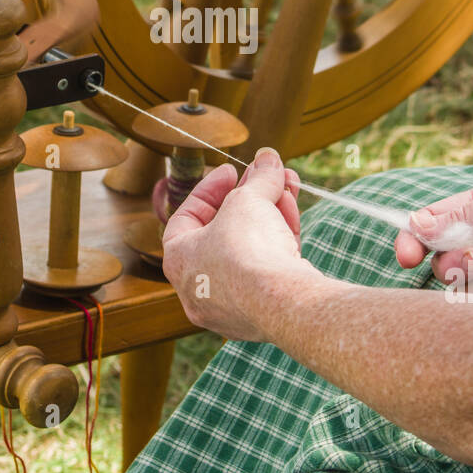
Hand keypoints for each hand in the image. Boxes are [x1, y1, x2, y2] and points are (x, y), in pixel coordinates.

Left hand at [161, 147, 311, 339]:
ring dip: (270, 214)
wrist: (282, 302)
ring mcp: (232, 305)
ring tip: (288, 185)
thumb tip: (268, 159)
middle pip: (225, 231)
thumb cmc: (247, 250)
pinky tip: (293, 213)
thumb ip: (258, 178)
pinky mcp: (264, 313)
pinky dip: (280, 241)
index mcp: (179, 261)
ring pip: (251, 250)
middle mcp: (200, 287)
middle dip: (250, 198)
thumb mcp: (249, 199)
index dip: (210, 189)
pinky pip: (268, 271)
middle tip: (267, 175)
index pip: (187, 217)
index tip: (232, 171)